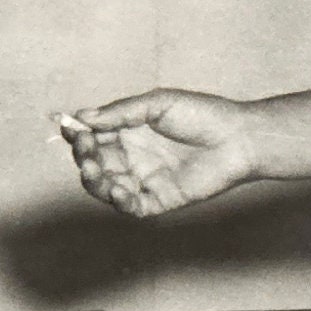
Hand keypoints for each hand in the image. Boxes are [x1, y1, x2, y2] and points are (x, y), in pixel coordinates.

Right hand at [59, 90, 257, 217]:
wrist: (238, 138)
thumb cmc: (202, 115)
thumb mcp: (158, 104)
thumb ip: (122, 111)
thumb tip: (82, 117)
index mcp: (128, 131)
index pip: (91, 136)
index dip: (77, 134)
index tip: (72, 129)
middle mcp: (133, 156)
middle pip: (94, 162)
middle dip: (83, 158)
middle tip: (87, 151)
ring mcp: (145, 179)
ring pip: (106, 187)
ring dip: (95, 182)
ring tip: (94, 172)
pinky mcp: (161, 199)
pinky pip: (133, 206)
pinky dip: (121, 202)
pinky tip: (120, 191)